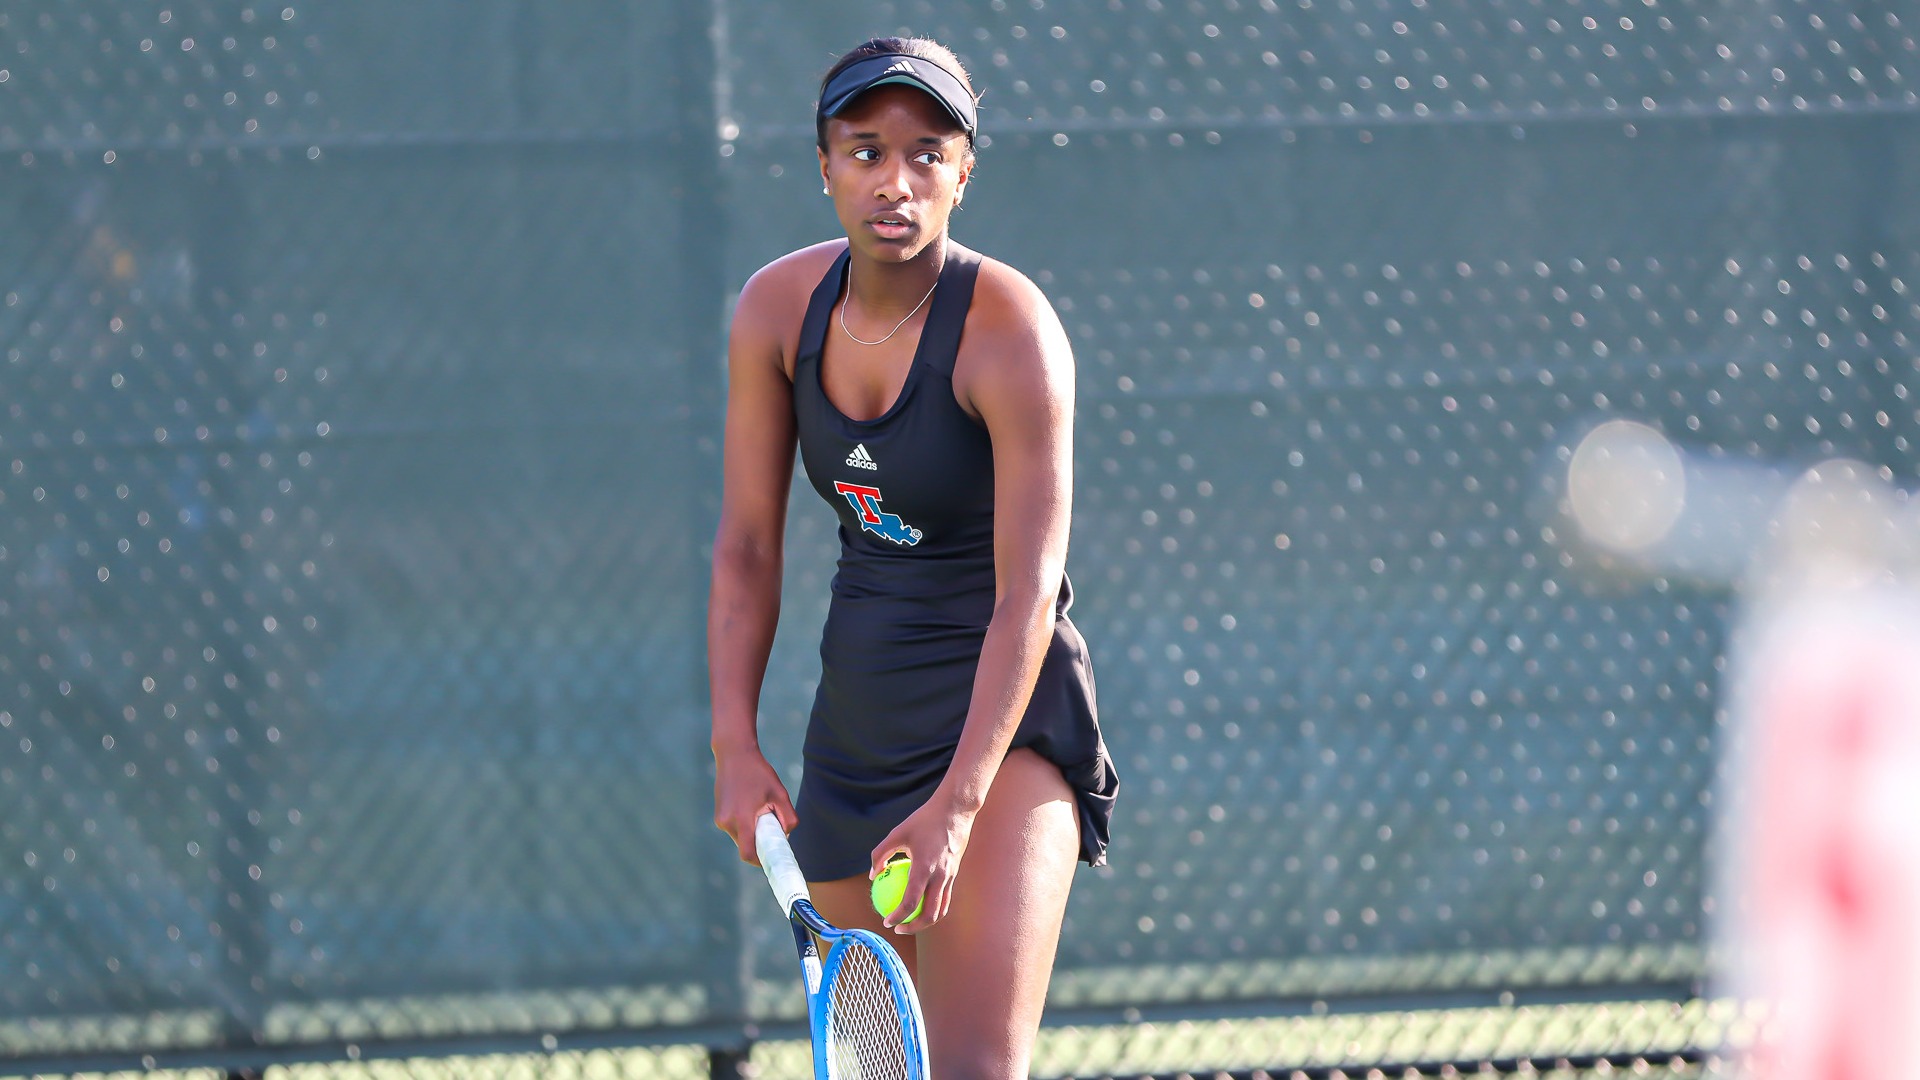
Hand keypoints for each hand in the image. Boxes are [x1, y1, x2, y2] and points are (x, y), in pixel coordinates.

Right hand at [712, 744, 795, 865]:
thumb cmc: (758, 772)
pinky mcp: (718, 814)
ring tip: (761, 809)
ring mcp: (720, 818)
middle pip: (745, 846)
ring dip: (753, 832)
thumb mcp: (780, 794)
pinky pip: (734, 828)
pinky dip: (745, 824)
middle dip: (760, 843)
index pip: (748, 854)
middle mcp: (726, 822)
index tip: (772, 860)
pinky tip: (751, 805)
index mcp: (742, 819)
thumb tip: (786, 835)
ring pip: (740, 837)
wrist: (734, 754)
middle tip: (773, 828)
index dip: (761, 862)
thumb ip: (788, 818)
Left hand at [869, 792, 976, 933]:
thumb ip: (880, 854)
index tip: (886, 922)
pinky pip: (945, 897)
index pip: (911, 902)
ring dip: (925, 921)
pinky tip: (920, 901)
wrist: (956, 811)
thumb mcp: (897, 833)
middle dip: (913, 927)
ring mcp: (950, 877)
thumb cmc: (923, 820)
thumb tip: (872, 876)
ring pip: (941, 910)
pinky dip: (933, 906)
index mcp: (924, 868)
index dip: (898, 917)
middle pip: (930, 914)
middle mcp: (940, 876)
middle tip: (898, 928)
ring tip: (910, 921)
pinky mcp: (955, 874)